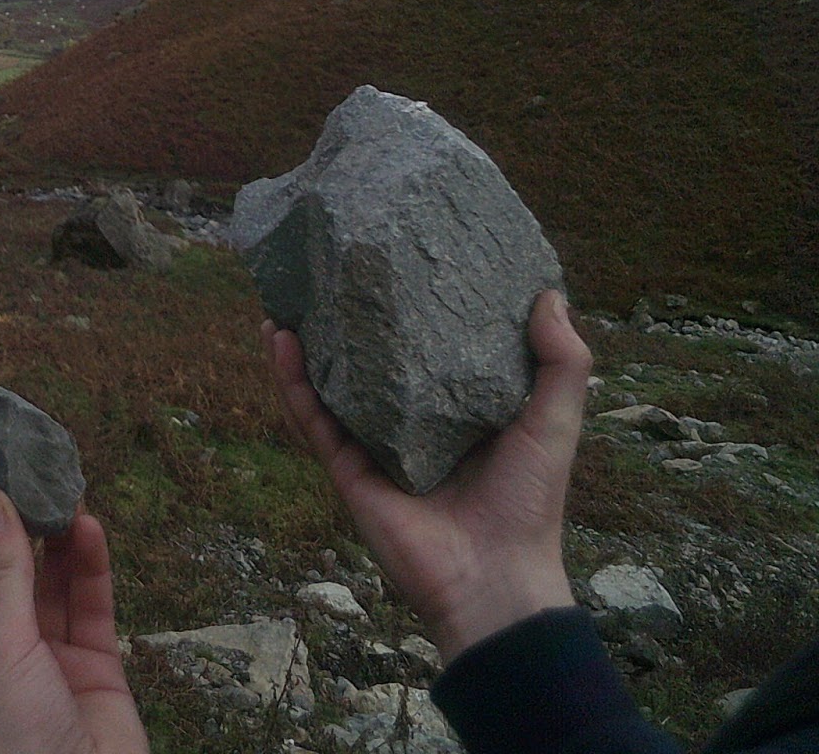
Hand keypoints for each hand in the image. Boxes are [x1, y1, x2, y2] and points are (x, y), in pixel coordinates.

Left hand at [0, 472, 149, 753]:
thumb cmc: (18, 748)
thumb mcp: (0, 652)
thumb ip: (0, 574)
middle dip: (6, 513)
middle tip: (17, 453)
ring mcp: (43, 657)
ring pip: (47, 578)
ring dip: (53, 533)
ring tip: (61, 480)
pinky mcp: (92, 666)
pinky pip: (89, 604)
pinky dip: (89, 565)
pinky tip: (88, 527)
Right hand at [267, 290, 590, 662]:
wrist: (492, 577)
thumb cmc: (530, 501)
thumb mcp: (554, 421)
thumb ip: (562, 362)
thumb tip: (550, 293)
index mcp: (458, 410)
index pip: (429, 350)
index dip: (413, 310)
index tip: (400, 263)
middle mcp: (410, 422)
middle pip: (370, 363)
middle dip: (348, 322)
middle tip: (332, 273)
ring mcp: (373, 445)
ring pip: (330, 384)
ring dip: (306, 344)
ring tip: (286, 299)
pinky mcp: (346, 468)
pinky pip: (311, 418)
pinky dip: (292, 380)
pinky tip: (279, 340)